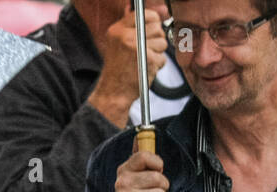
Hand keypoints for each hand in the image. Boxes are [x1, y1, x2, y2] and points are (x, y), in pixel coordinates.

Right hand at [86, 4, 167, 126]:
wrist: (114, 92)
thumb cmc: (119, 70)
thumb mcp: (119, 43)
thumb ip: (136, 28)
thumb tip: (159, 13)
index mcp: (117, 30)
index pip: (144, 15)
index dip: (153, 22)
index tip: (152, 32)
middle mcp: (126, 36)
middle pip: (157, 28)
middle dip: (156, 40)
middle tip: (147, 51)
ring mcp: (137, 48)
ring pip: (162, 43)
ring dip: (157, 53)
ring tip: (144, 62)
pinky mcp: (148, 60)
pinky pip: (163, 58)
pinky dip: (158, 66)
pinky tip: (146, 70)